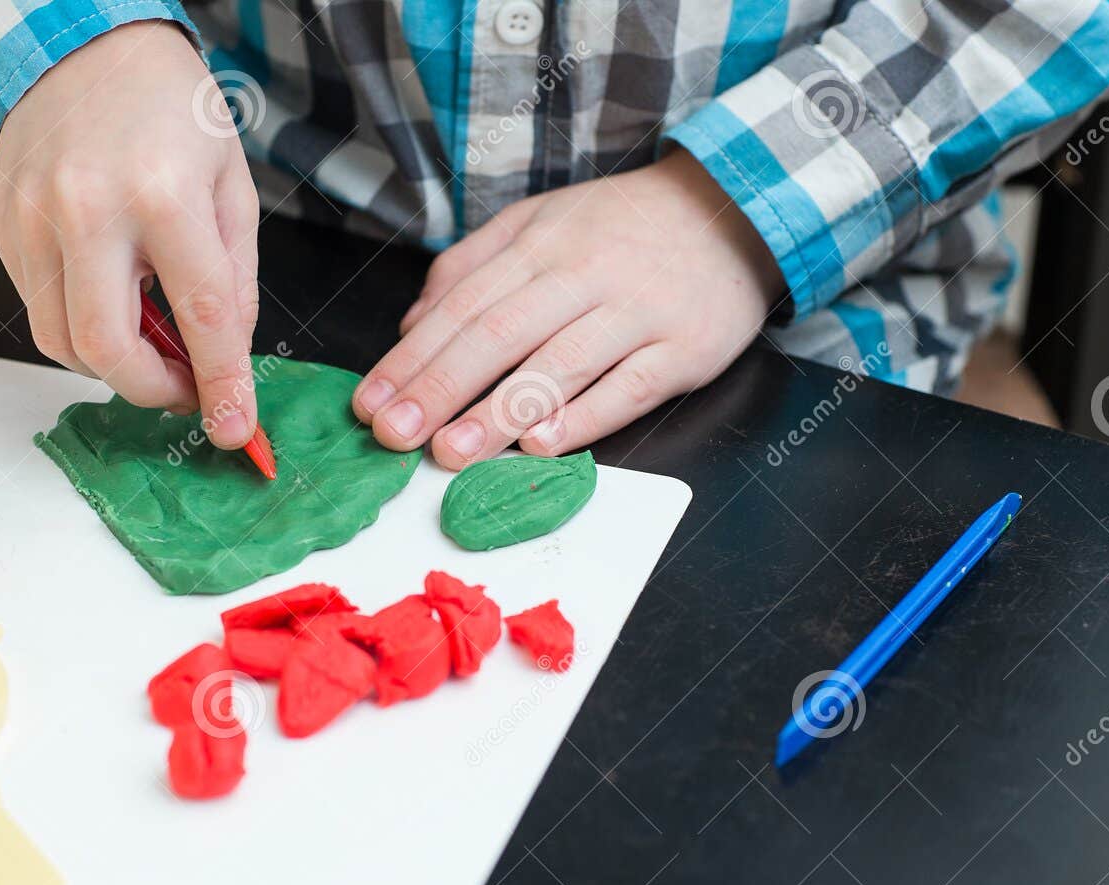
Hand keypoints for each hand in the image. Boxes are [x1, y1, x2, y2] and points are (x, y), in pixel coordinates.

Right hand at [0, 22, 260, 446]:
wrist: (84, 44)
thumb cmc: (169, 109)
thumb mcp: (230, 186)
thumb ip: (233, 279)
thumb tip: (226, 358)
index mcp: (162, 194)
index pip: (199, 317)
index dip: (221, 387)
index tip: (234, 429)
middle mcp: (88, 209)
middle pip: (107, 350)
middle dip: (153, 392)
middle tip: (186, 390)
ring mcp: (34, 220)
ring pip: (62, 343)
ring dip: (112, 365)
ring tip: (152, 342)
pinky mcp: (4, 228)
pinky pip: (38, 309)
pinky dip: (79, 327)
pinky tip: (112, 302)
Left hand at [352, 150, 784, 466]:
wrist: (737, 207)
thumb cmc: (622, 227)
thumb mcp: (540, 221)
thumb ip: (471, 266)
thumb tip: (410, 324)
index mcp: (541, 244)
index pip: (463, 305)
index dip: (412, 358)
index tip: (371, 403)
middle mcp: (584, 274)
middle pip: (500, 334)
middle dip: (439, 389)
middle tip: (395, 437)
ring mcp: (637, 311)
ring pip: (559, 365)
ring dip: (500, 413)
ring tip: (451, 453)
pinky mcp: (685, 348)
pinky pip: (630, 386)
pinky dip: (585, 417)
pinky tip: (542, 445)